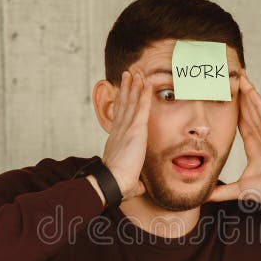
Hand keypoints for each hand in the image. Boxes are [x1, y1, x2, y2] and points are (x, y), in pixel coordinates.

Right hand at [102, 70, 151, 200]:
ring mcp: (126, 128)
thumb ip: (136, 181)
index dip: (123, 103)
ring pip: (131, 101)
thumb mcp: (129, 181)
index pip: (121, 116)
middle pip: (124, 104)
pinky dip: (143, 93)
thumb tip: (140, 188)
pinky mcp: (135, 129)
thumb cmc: (119, 184)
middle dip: (127, 88)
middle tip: (129, 75)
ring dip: (134, 85)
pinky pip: (141, 106)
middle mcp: (119, 130)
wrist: (114, 182)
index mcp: (117, 139)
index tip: (125, 93)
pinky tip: (146, 82)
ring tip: (135, 72)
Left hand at [207, 72, 260, 210]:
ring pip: (254, 108)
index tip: (221, 97)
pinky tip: (250, 89)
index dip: (231, 109)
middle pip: (246, 110)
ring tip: (238, 75)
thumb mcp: (240, 189)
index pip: (239, 122)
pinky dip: (256, 101)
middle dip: (238, 94)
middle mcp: (260, 135)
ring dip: (246, 91)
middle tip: (228, 77)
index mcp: (253, 145)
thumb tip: (205, 196)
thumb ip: (222, 192)